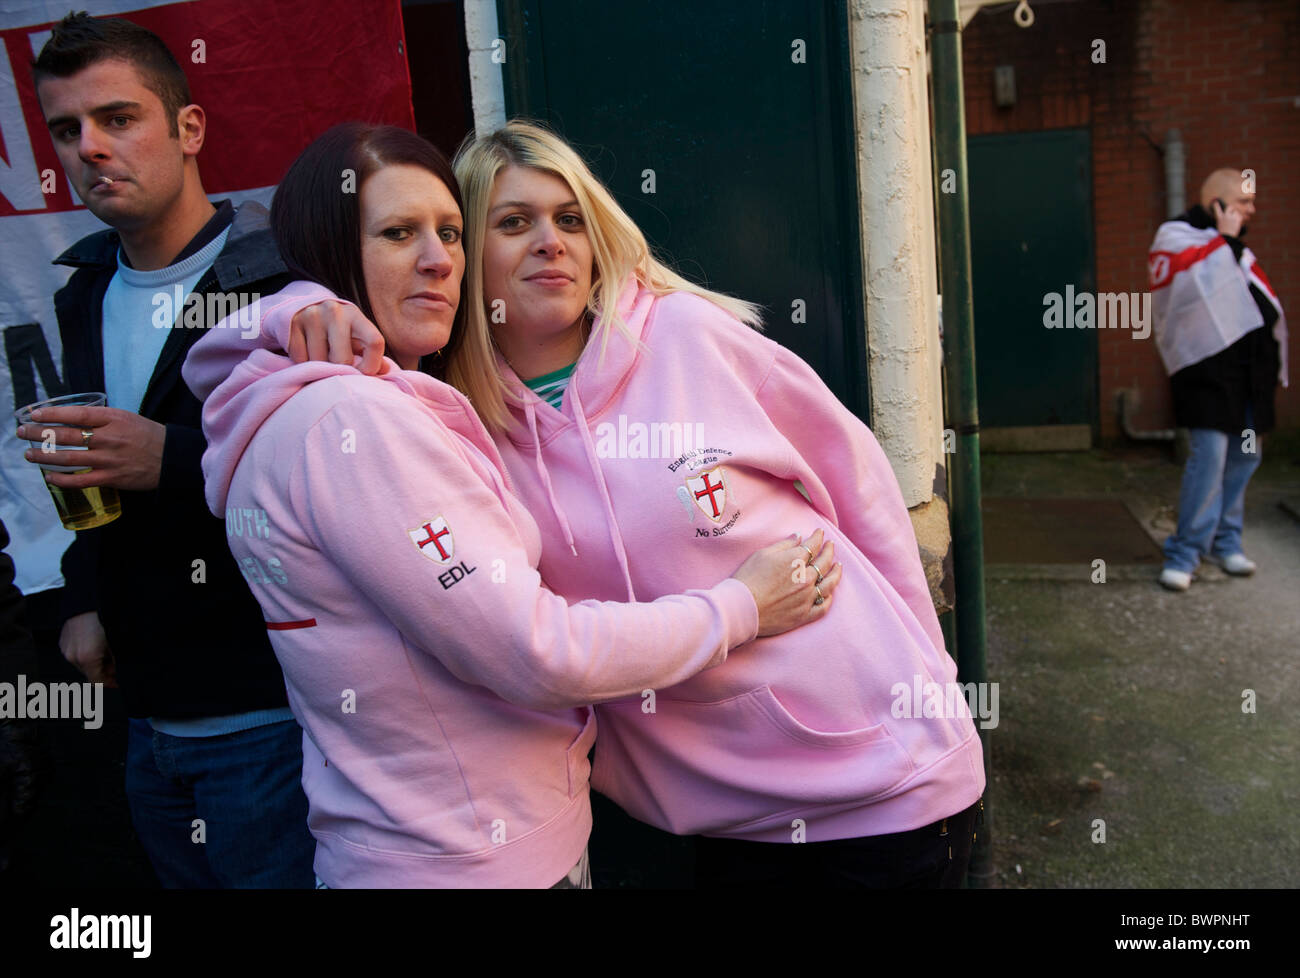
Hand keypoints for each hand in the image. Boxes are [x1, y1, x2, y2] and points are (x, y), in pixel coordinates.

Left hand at [18, 406, 163, 490]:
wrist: (172, 458)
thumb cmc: (148, 436)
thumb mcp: (127, 418)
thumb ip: (101, 419)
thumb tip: (72, 420)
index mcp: (113, 419)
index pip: (75, 414)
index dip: (51, 414)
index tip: (34, 414)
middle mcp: (109, 438)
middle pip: (65, 436)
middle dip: (39, 434)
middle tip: (22, 432)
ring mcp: (109, 459)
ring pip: (67, 458)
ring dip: (43, 456)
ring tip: (29, 454)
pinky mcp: (111, 478)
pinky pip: (80, 480)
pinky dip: (61, 479)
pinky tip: (50, 477)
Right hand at [59, 611, 116, 687]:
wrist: (88, 602)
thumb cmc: (103, 619)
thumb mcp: (115, 643)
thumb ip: (115, 660)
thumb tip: (115, 670)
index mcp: (87, 658)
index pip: (97, 682)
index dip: (109, 684)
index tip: (117, 683)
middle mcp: (73, 656)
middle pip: (89, 674)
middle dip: (103, 672)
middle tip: (115, 666)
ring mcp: (66, 649)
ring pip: (82, 664)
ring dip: (94, 662)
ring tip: (107, 652)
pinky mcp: (63, 642)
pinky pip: (76, 654)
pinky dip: (86, 654)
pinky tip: (96, 644)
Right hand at [288, 300, 385, 374]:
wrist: (302, 309)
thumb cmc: (337, 330)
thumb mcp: (355, 336)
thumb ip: (370, 352)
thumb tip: (386, 371)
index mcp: (355, 314)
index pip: (375, 341)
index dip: (373, 364)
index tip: (364, 373)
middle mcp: (334, 311)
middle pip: (343, 359)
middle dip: (341, 370)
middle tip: (337, 367)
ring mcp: (311, 316)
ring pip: (319, 361)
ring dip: (320, 367)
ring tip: (321, 358)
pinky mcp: (291, 324)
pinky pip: (300, 359)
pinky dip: (304, 364)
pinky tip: (307, 354)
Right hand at [731, 528, 841, 637]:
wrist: (741, 608)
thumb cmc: (748, 579)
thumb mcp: (762, 554)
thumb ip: (784, 545)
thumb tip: (799, 537)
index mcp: (795, 561)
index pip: (813, 545)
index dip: (818, 537)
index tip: (820, 533)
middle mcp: (806, 578)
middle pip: (824, 562)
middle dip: (829, 551)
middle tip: (831, 545)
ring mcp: (807, 597)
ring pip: (829, 584)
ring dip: (836, 573)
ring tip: (838, 566)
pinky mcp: (804, 615)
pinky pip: (823, 607)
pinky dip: (829, 598)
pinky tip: (830, 593)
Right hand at [1211, 199, 1243, 236]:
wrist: (1227, 239)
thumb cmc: (1224, 234)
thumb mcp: (1221, 226)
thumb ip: (1224, 220)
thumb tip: (1230, 215)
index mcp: (1219, 218)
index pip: (1217, 210)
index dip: (1216, 205)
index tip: (1215, 202)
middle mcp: (1225, 216)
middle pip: (1230, 207)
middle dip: (1232, 208)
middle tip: (1233, 211)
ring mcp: (1231, 218)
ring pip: (1236, 212)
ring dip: (1237, 216)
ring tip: (1234, 222)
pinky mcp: (1237, 220)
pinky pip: (1240, 216)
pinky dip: (1240, 219)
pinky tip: (1238, 224)